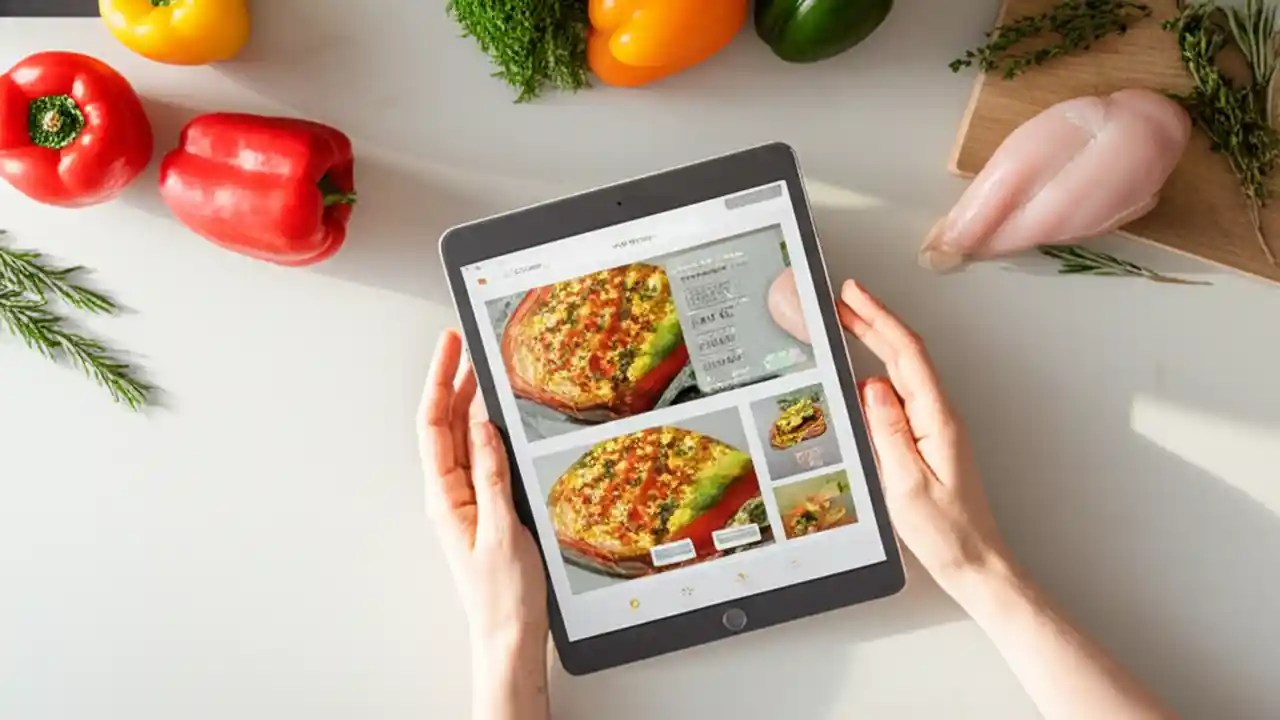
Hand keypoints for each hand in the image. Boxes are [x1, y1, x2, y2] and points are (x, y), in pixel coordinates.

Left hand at [418, 330, 549, 719]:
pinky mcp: (485, 509)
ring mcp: (466, 500)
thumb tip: (482, 424)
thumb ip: (493, 474)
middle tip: (464, 343)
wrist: (509, 636)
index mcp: (445, 497)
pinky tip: (498, 418)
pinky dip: (487, 430)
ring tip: (480, 367)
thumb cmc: (503, 595)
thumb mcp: (503, 529)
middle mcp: (450, 494)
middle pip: (444, 425)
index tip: (450, 345)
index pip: (433, 424)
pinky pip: (481, 459)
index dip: (439, 379)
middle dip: (451, 380)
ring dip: (468, 401)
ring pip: (461, 439)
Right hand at [837, 280, 1011, 596]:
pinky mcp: (925, 440)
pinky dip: (875, 377)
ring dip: (873, 345)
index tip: (853, 296)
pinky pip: (898, 398)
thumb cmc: (945, 531)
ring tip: (843, 328)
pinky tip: (856, 380)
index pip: (905, 354)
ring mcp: (933, 426)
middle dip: (872, 321)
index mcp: (936, 419)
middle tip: (840, 300)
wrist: (973, 562)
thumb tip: (870, 387)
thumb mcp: (905, 482)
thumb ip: (887, 431)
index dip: (878, 319)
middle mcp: (938, 415)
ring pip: (900, 373)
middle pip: (904, 355)